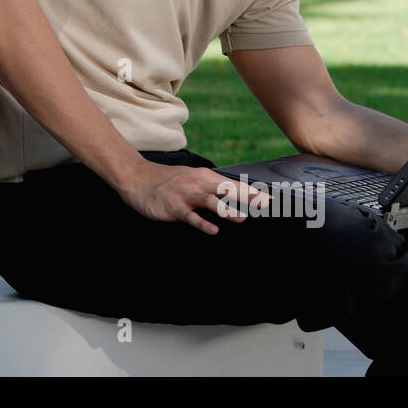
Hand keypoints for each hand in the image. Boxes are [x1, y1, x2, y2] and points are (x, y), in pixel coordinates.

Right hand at [114, 159, 270, 234]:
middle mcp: (197, 184)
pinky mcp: (174, 207)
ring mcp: (185, 195)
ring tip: (241, 218)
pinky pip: (190, 217)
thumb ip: (211, 188)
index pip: (233, 184)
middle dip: (247, 198)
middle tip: (264, 206)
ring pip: (210, 202)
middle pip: (227, 190)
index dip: (252, 192)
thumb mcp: (191, 179)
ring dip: (226, 210)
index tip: (270, 200)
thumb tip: (234, 195)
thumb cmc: (166, 181)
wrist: (137, 178)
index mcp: (204, 177)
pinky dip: (202, 223)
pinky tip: (213, 231)